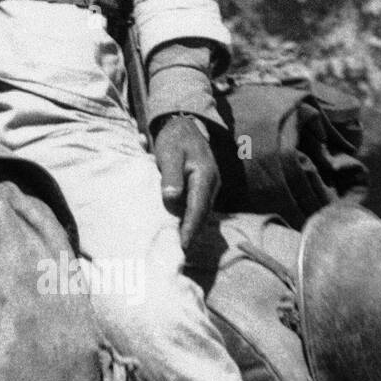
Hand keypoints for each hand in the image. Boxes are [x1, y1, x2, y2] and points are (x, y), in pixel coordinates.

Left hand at [153, 114, 218, 246]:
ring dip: (190, 229)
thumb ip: (170, 175)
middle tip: (177, 253)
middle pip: (202, 215)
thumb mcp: (169, 154)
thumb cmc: (174, 140)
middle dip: (191, 234)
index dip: (190, 228)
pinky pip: (197, 208)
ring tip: (177, 247)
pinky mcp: (202, 189)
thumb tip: (171, 197)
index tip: (181, 244)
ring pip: (200, 213)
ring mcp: (209, 187)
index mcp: (205, 176)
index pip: (198, 208)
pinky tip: (178, 230)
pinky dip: (189, 220)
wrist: (184, 127)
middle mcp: (211, 185)